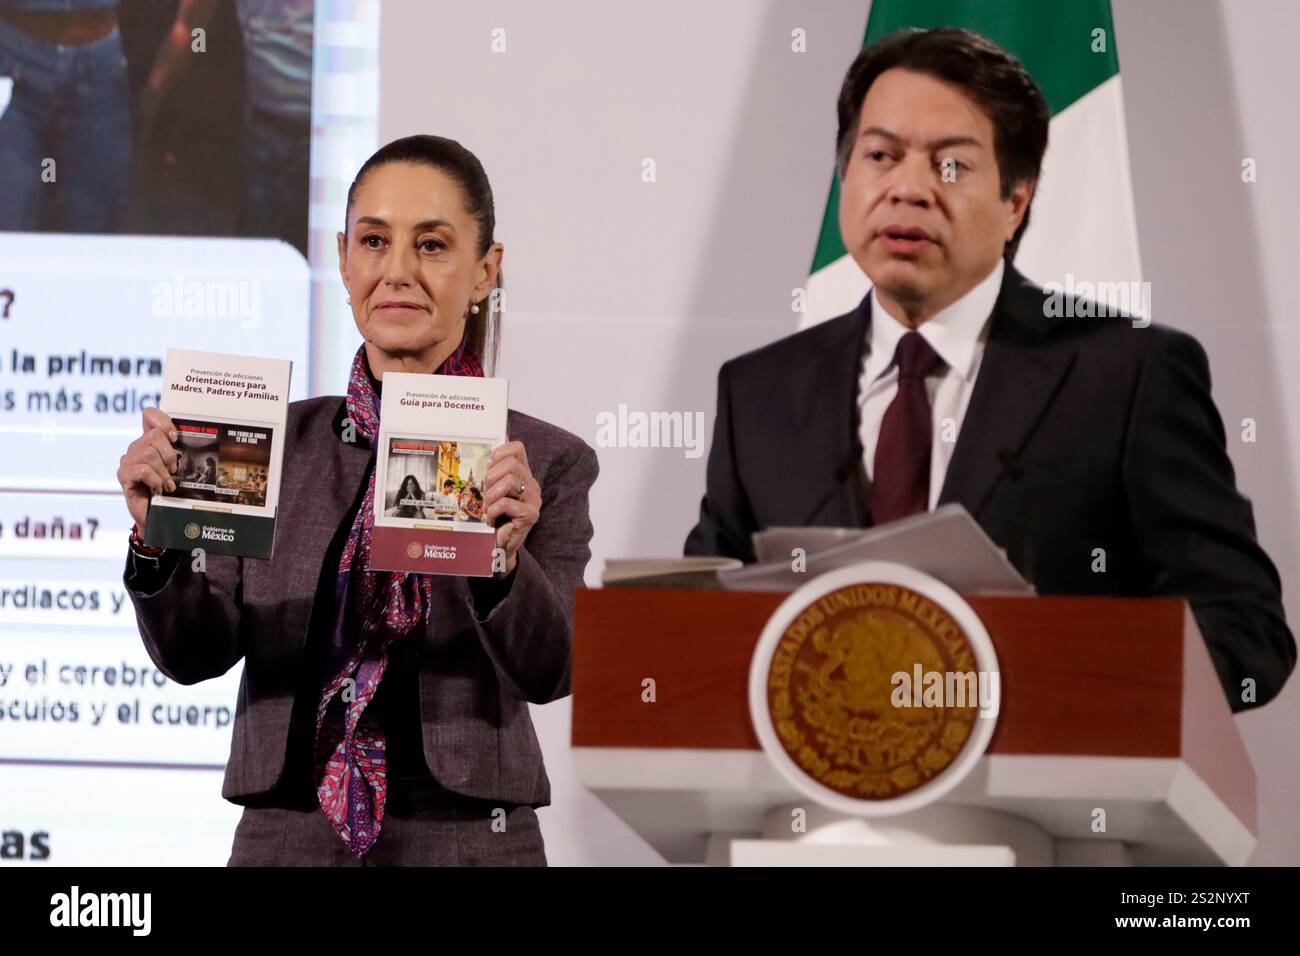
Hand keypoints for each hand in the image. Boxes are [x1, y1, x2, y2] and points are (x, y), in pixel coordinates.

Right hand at [117, 408, 178, 529]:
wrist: (157, 516)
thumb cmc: (169, 491)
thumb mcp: (176, 468)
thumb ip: (177, 452)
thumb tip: (187, 441)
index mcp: (149, 442)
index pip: (149, 415)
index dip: (163, 421)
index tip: (174, 438)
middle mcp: (136, 448)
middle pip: (154, 436)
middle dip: (169, 456)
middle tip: (172, 471)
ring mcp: (128, 461)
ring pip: (149, 453)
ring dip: (163, 472)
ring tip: (166, 484)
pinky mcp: (123, 475)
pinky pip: (143, 470)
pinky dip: (155, 480)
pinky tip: (157, 489)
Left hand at [482, 441, 539, 576]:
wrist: (500, 545)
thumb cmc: (496, 517)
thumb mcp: (493, 491)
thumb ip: (494, 475)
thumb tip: (490, 459)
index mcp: (523, 475)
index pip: (517, 449)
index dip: (500, 453)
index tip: (489, 468)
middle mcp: (532, 485)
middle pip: (512, 464)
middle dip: (491, 478)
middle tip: (487, 494)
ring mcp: (533, 500)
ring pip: (509, 482)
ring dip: (491, 496)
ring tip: (490, 508)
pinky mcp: (530, 515)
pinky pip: (506, 503)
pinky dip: (493, 511)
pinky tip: (493, 519)